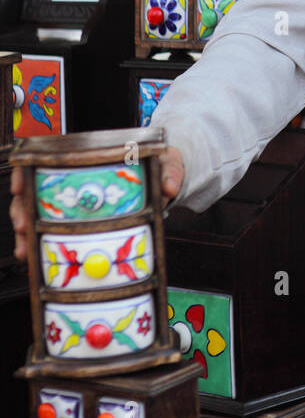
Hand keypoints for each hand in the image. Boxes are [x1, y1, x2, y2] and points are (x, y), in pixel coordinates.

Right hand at [8, 147, 185, 259]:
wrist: (163, 178)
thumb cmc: (158, 164)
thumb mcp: (166, 161)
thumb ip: (170, 171)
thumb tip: (168, 187)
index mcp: (92, 156)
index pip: (49, 159)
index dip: (28, 171)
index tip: (21, 185)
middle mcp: (77, 179)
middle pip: (36, 191)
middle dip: (24, 209)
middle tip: (23, 227)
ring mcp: (75, 201)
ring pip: (39, 214)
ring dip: (28, 233)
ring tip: (26, 250)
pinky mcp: (80, 222)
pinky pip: (55, 234)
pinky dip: (44, 247)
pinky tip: (37, 261)